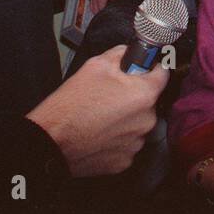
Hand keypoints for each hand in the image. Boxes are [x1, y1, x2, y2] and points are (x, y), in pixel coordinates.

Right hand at [25, 45, 166, 176]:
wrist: (50, 141)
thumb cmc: (71, 104)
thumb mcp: (95, 65)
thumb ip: (121, 54)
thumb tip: (131, 53)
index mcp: (144, 94)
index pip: (163, 74)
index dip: (152, 68)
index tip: (143, 68)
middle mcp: (147, 120)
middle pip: (149, 101)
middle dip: (134, 96)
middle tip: (111, 95)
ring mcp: (137, 143)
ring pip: (138, 123)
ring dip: (127, 119)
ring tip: (102, 117)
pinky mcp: (125, 161)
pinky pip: (128, 143)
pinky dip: (118, 139)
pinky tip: (100, 134)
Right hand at [89, 0, 140, 12]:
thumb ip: (114, 6)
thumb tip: (112, 11)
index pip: (99, 11)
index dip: (105, 15)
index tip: (109, 17)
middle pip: (94, 8)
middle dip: (101, 12)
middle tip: (109, 14)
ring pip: (93, 3)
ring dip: (99, 6)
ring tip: (109, 6)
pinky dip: (99, 1)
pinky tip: (108, 0)